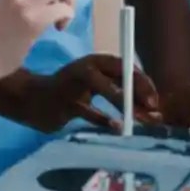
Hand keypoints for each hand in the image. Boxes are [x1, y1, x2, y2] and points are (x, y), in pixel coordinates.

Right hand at [18, 55, 161, 132]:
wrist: (34, 100)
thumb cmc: (70, 92)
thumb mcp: (94, 86)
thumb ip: (118, 92)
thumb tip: (149, 108)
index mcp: (97, 61)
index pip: (126, 67)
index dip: (143, 82)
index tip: (155, 101)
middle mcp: (87, 68)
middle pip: (119, 76)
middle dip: (138, 92)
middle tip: (152, 110)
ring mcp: (75, 84)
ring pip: (106, 91)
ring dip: (125, 105)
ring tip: (139, 119)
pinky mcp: (65, 102)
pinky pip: (89, 111)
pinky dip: (104, 119)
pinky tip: (117, 128)